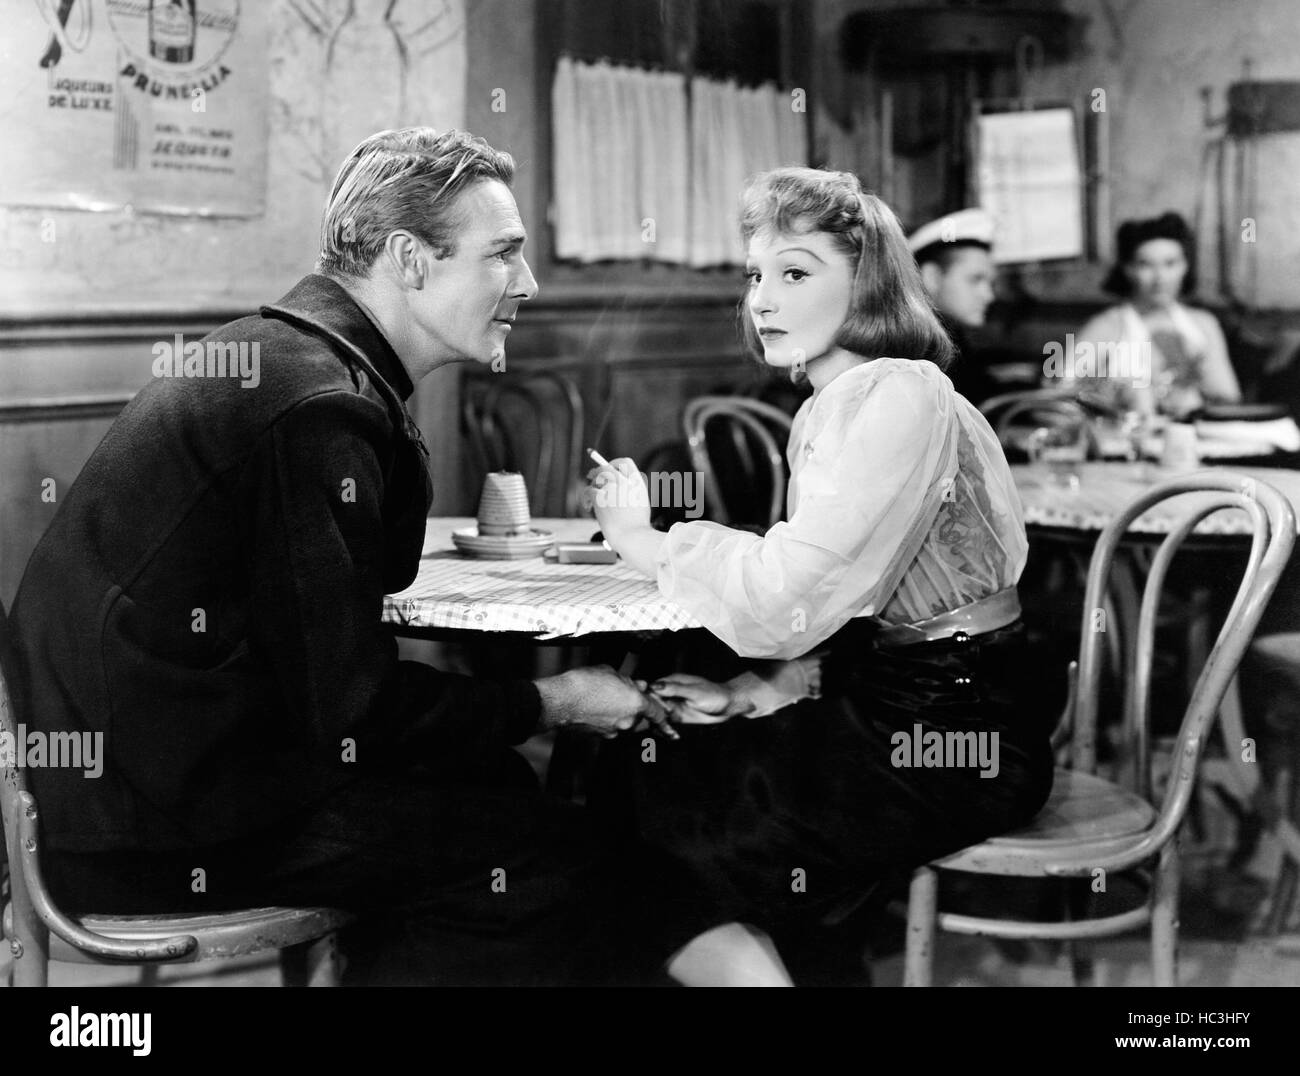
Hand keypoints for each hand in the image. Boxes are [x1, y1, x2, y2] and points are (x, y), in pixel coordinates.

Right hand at [535, 666, 677, 739]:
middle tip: (632, 700)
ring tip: (609, 699)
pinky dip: (609, 719)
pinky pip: (610, 727)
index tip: (670, 718)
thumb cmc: (583, 683)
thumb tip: (637, 685)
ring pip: (626, 724)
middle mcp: (627, 721)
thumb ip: (628, 681)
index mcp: (635, 703)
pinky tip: (598, 707)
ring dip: (623, 714)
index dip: (663, 713)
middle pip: (642, 719)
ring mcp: (613, 731)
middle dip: (640, 711)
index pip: (657, 711)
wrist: (559, 701)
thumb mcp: (610, 672)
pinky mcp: (599, 736)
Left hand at [583, 457, 650, 541]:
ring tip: (591, 495)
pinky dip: (586, 498)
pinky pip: (588, 491)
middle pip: (606, 467)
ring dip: (592, 485)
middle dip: (597, 470)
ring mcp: (611, 488)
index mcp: (636, 482)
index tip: (610, 467)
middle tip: (591, 475)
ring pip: (595, 479)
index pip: (625, 462)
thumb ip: (631, 490)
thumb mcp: (641, 503)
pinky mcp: (599, 497)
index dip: (615, 463)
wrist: (632, 537)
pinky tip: (588, 506)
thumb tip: (618, 483)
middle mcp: (624, 481)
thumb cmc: (637, 526)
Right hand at [644, 673, 750, 725]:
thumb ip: (675, 689)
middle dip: (653, 716)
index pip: (652, 689)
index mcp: (672, 682)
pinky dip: (666, 731)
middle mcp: (669, 693)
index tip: (653, 711)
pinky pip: (666, 724)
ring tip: (669, 733)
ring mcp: (673, 705)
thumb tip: (655, 686)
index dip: (649, 700)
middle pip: (652, 704)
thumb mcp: (694, 692)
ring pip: (657, 715)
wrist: (728, 706)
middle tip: (662, 725)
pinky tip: (673, 735)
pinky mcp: (677, 717)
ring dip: (659, 725)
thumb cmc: (714, 694)